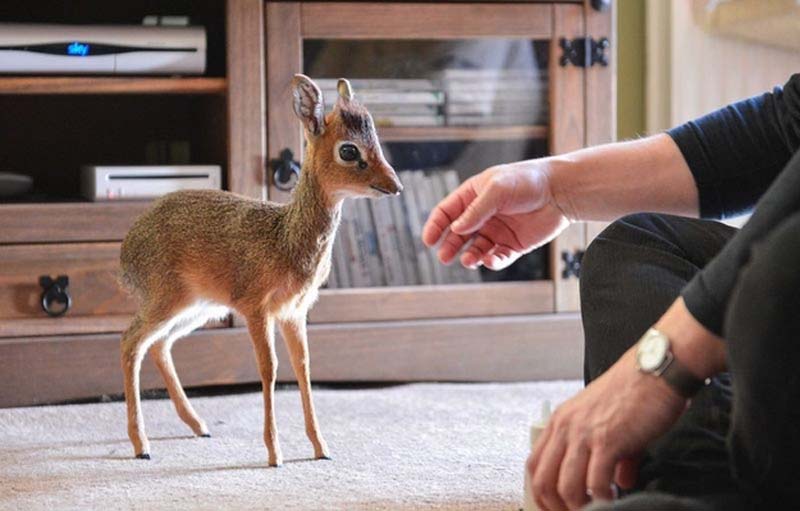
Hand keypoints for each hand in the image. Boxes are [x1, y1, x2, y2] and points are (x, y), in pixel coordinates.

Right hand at [421, 161, 570, 269]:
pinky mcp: (513, 244)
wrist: (560, 191)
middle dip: (449, 246)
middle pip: (458, 234)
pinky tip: (490, 260)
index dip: (436, 226)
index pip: (447, 212)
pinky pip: (497, 257)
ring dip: (469, 256)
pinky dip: (492, 261)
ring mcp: (498, 230)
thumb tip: (455, 229)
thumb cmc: (528, 181)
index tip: (428, 240)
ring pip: (476, 249)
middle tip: (444, 257)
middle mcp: (483, 215)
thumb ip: (475, 210)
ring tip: (468, 260)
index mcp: (474, 196)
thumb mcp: (497, 189)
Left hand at [527, 347, 686, 510]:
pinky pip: (595, 482)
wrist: (655, 370)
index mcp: (561, 421)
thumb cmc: (634, 393)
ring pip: (565, 486)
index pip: (535, 464)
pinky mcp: (608, 441)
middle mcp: (566, 427)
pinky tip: (615, 498)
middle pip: (542, 480)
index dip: (541, 492)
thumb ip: (610, 455)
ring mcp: (584, 434)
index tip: (555, 506)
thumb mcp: (608, 422)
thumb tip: (620, 482)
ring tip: (595, 509)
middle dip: (555, 506)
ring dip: (578, 507)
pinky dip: (602, 499)